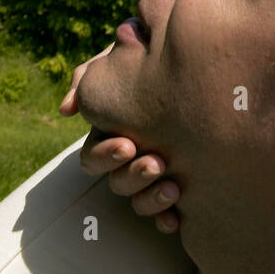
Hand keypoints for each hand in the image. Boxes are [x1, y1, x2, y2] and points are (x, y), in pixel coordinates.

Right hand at [59, 47, 180, 233]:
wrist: (207, 60)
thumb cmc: (158, 55)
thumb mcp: (126, 55)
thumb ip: (94, 73)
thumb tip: (67, 109)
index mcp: (113, 132)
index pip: (94, 156)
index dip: (105, 155)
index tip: (127, 144)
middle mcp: (131, 159)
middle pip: (116, 182)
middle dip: (131, 176)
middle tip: (156, 163)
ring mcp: (154, 175)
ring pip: (139, 201)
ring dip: (150, 199)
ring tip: (173, 186)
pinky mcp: (180, 188)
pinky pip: (166, 215)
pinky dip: (167, 218)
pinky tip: (178, 217)